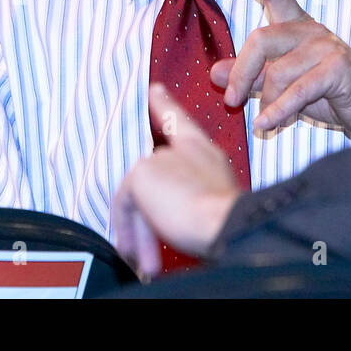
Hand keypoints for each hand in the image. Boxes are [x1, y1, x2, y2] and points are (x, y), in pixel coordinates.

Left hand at [111, 83, 240, 277]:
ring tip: (148, 260)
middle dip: (145, 216)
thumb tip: (170, 206)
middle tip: (147, 252)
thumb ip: (194, 192)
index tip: (155, 90)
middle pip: (152, 174)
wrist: (223, 222)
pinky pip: (124, 204)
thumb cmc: (226, 219)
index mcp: (204, 152)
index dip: (166, 106)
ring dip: (141, 232)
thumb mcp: (214, 199)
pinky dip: (127, 228)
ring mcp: (161, 159)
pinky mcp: (142, 173)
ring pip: (139, 197)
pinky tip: (134, 248)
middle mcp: (183, 150)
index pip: (181, 123)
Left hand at [213, 0, 350, 142]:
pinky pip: (295, 90)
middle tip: (230, 101)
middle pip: (260, 39)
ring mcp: (326, 46)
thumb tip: (214, 72)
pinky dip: (278, 111)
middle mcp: (311, 31)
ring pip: (275, 72)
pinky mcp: (337, 68)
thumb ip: (253, 77)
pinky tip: (267, 125)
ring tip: (265, 121)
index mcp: (299, 27)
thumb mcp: (286, 86)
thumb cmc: (333, 96)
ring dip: (266, 102)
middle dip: (240, 72)